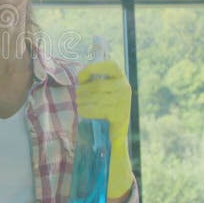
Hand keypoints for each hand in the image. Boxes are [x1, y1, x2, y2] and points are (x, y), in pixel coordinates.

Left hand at [76, 60, 133, 197]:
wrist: (112, 137)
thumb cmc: (102, 111)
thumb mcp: (100, 93)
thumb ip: (93, 82)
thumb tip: (81, 75)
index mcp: (121, 79)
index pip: (111, 65)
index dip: (94, 68)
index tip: (81, 76)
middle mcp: (125, 88)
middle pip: (97, 84)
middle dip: (82, 91)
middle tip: (78, 98)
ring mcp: (124, 101)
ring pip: (95, 96)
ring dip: (82, 102)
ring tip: (80, 106)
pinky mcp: (120, 114)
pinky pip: (96, 108)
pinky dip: (86, 111)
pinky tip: (83, 113)